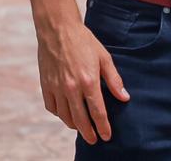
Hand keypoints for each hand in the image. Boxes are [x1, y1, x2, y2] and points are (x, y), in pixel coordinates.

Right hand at [29, 0, 129, 144]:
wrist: (58, 30)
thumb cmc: (84, 42)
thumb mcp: (105, 58)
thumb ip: (114, 80)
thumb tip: (124, 98)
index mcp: (88, 81)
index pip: (97, 111)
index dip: (103, 126)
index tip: (107, 136)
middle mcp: (71, 88)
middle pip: (80, 119)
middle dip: (88, 132)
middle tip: (94, 140)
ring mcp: (56, 88)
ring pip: (65, 116)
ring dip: (74, 125)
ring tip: (82, 128)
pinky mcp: (45, 86)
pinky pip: (52, 107)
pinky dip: (60, 114)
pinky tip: (66, 114)